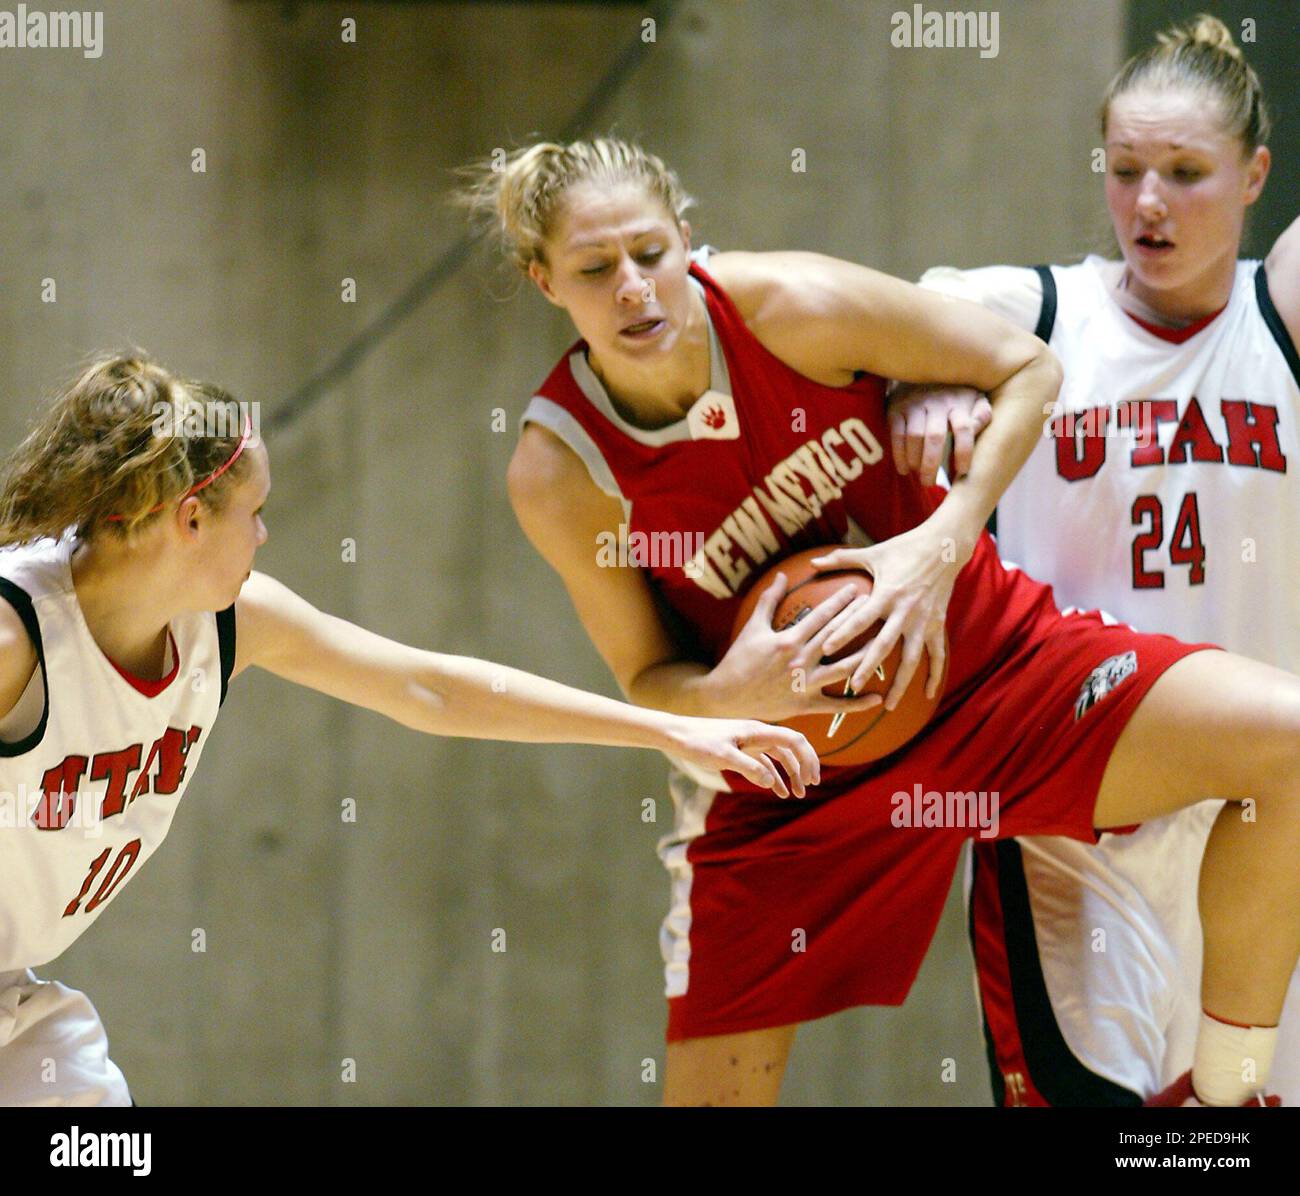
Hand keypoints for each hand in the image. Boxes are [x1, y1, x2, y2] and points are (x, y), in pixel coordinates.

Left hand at [667, 717, 821, 797]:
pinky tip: (778, 791)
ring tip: (797, 794)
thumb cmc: (698, 742)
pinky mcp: (740, 750)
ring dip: (790, 774)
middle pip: (790, 748)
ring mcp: (749, 742)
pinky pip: (764, 763)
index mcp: (757, 731)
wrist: (677, 735)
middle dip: (804, 766)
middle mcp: (757, 734)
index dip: (808, 758)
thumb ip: (748, 768)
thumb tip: (771, 783)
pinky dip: (774, 776)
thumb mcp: (722, 757)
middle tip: (810, 786)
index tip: (812, 779)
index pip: (794, 740)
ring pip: (779, 757)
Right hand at [708, 573, 886, 721]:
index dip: (840, 601)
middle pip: (836, 637)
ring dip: (866, 655)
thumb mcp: (753, 627)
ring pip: (843, 668)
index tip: (857, 588)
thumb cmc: (738, 660)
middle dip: (858, 619)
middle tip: (878, 605)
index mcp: (788, 640)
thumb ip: (769, 600)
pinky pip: (835, 705)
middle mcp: (800, 661)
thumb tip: (783, 576)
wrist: (725, 697)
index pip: (821, 616)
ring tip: (885, 643)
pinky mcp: (805, 704)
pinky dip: (857, 703)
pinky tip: (876, 697)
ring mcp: (805, 684)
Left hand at [811, 524, 958, 709]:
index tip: (824, 650)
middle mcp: (905, 610)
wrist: (945, 546)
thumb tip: (812, 561)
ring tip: (889, 705)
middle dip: (867, 667)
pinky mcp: (938, 624)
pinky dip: (935, 675)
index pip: (861, 618)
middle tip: (852, 686)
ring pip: (912, 658)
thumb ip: (841, 559)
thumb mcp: (872, 553)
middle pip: (884, 644)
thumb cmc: (904, 548)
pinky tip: (928, 694)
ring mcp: (924, 620)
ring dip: (901, 683)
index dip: (843, 634)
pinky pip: (938, 655)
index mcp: (886, 593)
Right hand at [888, 384, 992, 487]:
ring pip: (914, 437)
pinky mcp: (896, 407)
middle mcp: (937, 401)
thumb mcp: (975, 400)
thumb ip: (982, 415)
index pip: (964, 428)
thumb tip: (976, 430)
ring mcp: (914, 403)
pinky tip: (904, 469)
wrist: (925, 369)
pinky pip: (896, 434)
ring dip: (915, 461)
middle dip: (932, 464)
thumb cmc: (955, 395)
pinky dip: (899, 455)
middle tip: (930, 483)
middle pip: (935, 437)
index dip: (964, 452)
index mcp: (959, 401)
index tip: (963, 472)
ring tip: (920, 477)